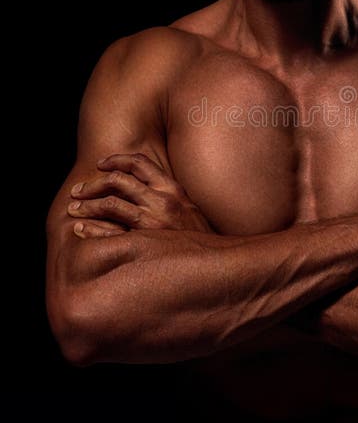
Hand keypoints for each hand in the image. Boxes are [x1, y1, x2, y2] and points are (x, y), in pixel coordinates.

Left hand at [68, 152, 211, 238]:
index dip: (116, 160)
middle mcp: (162, 200)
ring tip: (74, 209)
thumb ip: (168, 197)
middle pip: (118, 181)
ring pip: (110, 204)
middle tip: (78, 191)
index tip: (100, 164)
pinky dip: (91, 230)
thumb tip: (143, 189)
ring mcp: (154, 222)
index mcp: (172, 188)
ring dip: (86, 205)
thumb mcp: (188, 208)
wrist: (217, 262)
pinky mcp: (146, 243)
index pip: (139, 163)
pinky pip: (111, 234)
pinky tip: (80, 229)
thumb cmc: (199, 237)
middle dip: (93, 184)